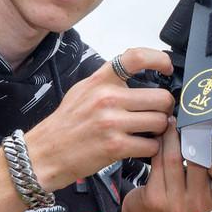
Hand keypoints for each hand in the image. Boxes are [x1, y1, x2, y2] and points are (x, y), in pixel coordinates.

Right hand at [24, 47, 176, 191]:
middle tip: (160, 113)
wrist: (43, 154)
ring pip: (161, 122)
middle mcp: (107, 98)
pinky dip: (151, 149)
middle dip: (166, 108)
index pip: (136, 57)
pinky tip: (140, 147)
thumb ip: (110, 81)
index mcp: (100, 81)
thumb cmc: (66, 125)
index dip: (159, 59)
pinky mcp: (116, 146)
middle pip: (161, 97)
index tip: (167, 67)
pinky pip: (152, 145)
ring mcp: (112, 122)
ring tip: (148, 132)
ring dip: (160, 130)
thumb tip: (141, 74)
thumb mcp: (83, 91)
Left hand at [121, 117, 211, 211]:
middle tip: (190, 122)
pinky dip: (159, 145)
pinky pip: (158, 164)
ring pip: (175, 159)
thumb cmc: (185, 200)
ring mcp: (174, 204)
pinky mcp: (153, 198)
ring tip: (172, 124)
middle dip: (193, 138)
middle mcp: (196, 206)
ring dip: (172, 136)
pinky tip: (160, 137)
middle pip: (198, 164)